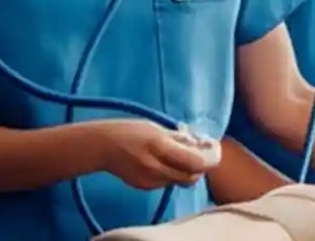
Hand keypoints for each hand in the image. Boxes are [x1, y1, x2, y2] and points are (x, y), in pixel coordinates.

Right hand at [93, 120, 219, 190]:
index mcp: (159, 147)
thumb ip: (178, 138)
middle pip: (192, 176)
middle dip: (201, 165)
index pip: (196, 162)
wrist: (101, 146)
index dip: (210, 157)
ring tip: (180, 152)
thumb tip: (199, 143)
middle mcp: (156, 168)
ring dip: (187, 169)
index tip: (213, 146)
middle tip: (201, 149)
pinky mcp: (145, 187)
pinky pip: (168, 182)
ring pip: (181, 181)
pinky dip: (173, 173)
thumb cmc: (127, 130)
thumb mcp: (155, 127)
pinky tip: (165, 160)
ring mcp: (150, 181)